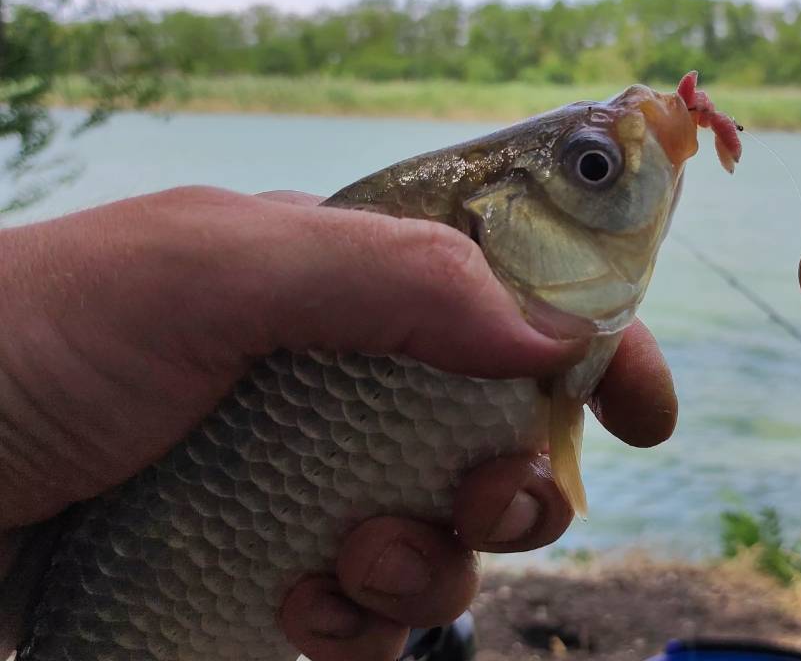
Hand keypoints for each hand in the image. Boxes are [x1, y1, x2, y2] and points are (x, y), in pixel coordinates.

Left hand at [0, 187, 676, 660]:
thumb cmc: (30, 342)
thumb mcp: (206, 271)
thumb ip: (388, 280)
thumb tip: (550, 335)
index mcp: (339, 291)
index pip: (505, 305)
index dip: (590, 350)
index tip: (643, 417)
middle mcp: (334, 389)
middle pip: (496, 439)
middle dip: (513, 483)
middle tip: (474, 496)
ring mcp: (300, 490)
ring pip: (442, 543)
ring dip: (422, 565)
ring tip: (340, 563)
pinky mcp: (260, 578)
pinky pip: (368, 622)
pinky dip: (359, 630)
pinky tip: (298, 615)